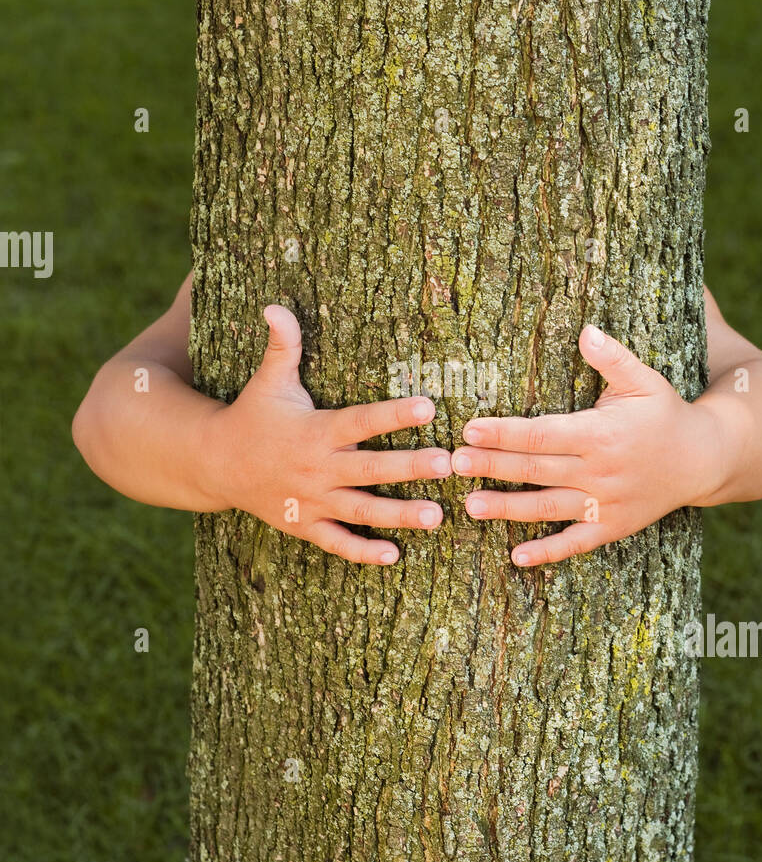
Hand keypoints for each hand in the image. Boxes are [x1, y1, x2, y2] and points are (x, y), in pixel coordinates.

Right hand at [203, 305, 451, 564]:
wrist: (214, 464)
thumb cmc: (251, 415)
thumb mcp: (268, 380)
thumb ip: (283, 345)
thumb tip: (275, 305)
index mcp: (315, 431)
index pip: (360, 421)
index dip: (394, 414)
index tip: (428, 406)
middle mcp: (316, 468)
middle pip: (369, 469)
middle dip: (409, 467)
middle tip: (447, 464)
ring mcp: (312, 500)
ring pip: (361, 511)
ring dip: (399, 515)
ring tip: (437, 515)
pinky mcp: (305, 525)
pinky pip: (337, 543)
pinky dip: (362, 552)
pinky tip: (394, 556)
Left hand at [451, 324, 719, 566]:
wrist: (704, 459)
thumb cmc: (665, 413)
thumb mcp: (644, 379)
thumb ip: (612, 357)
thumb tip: (585, 330)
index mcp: (601, 433)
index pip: (542, 432)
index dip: (504, 432)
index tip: (469, 428)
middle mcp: (600, 471)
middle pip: (536, 469)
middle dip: (492, 465)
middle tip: (452, 463)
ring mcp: (605, 503)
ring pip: (548, 507)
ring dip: (507, 508)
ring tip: (469, 506)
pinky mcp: (612, 526)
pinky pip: (575, 543)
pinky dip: (548, 551)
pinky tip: (517, 556)